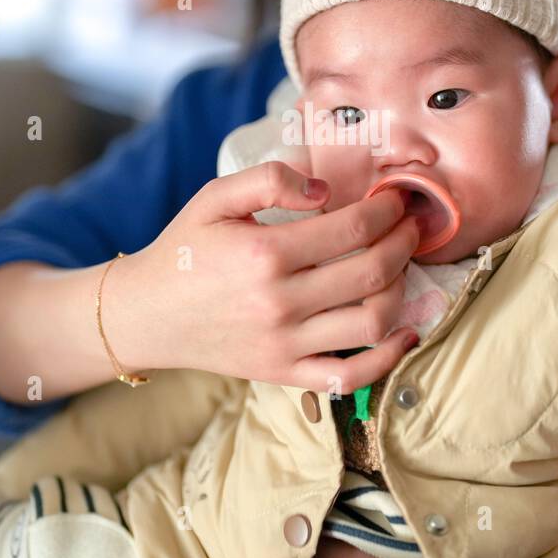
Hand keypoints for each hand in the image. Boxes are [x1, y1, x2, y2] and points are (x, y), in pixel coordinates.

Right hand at [109, 161, 422, 393]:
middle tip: (411, 227)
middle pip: (372, 272)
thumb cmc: (185, 250)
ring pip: (372, 323)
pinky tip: (405, 331)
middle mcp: (279, 302)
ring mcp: (284, 344)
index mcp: (265, 253)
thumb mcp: (215, 198)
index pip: (353, 228)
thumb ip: (270, 179)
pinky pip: (350, 377)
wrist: (146, 315)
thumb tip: (325, 190)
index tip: (398, 200)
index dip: (387, 211)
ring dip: (402, 290)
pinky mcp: (284, 374)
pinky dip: (387, 357)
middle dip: (404, 243)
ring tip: (400, 267)